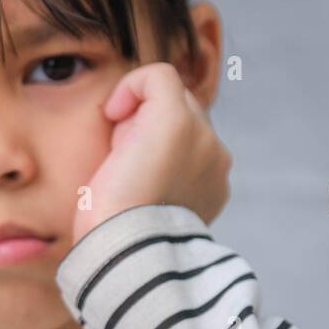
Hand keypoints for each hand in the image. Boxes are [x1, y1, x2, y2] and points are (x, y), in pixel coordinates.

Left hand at [73, 62, 231, 241]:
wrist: (121, 251)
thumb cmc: (118, 241)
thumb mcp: (143, 211)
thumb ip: (151, 184)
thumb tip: (130, 160)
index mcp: (210, 184)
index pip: (183, 139)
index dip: (147, 145)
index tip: (126, 178)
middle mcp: (215, 159)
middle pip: (177, 114)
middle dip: (143, 130)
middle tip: (122, 169)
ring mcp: (203, 138)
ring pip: (167, 99)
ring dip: (136, 121)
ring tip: (123, 158)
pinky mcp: (177, 121)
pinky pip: (158, 76)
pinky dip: (131, 87)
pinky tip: (113, 115)